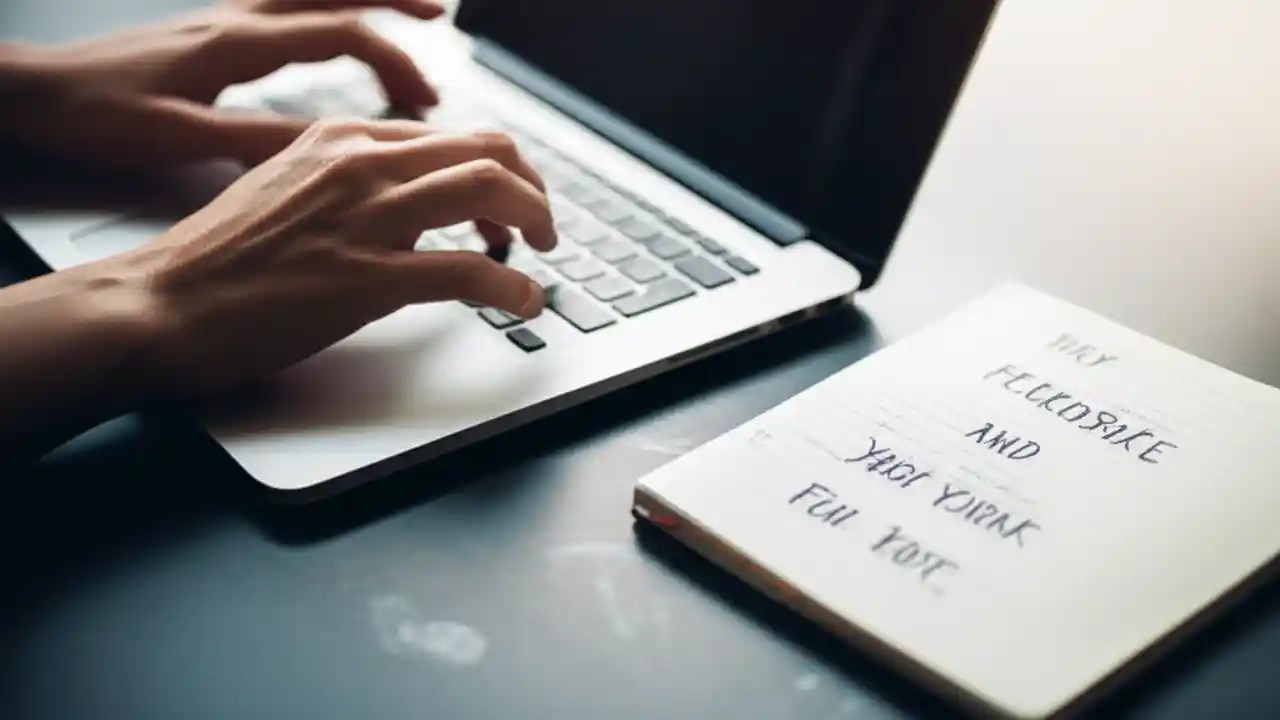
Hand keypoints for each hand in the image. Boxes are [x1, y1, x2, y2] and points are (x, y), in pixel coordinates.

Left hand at [0, 0, 444, 168]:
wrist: (35, 94)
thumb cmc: (98, 116)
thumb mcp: (184, 138)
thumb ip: (259, 140)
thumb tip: (330, 146)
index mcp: (238, 44)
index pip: (339, 34)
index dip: (393, 61)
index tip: (426, 99)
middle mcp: (236, 20)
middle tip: (441, 16)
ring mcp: (225, 19)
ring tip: (408, 8)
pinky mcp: (213, 32)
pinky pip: (286, 4)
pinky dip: (325, 7)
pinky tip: (335, 27)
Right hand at [105, 119, 556, 397]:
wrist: (160, 304)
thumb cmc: (216, 260)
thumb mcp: (285, 191)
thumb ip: (347, 183)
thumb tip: (407, 203)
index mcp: (340, 138)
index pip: (452, 134)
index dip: (499, 170)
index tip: (506, 205)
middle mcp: (360, 163)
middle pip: (488, 147)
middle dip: (532, 187)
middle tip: (541, 226)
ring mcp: (366, 217)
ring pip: (490, 189)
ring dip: (536, 222)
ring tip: (542, 257)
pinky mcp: (367, 279)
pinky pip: (470, 271)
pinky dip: (513, 288)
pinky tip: (522, 304)